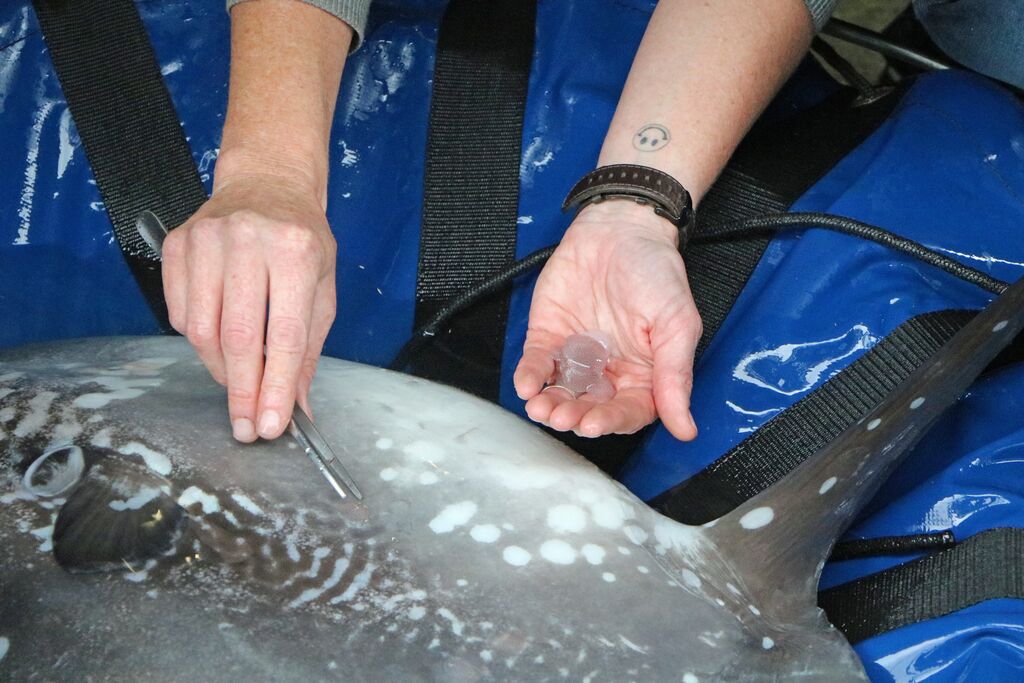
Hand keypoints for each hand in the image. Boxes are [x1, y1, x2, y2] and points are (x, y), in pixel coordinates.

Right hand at [162, 173, 336, 441]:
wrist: (267, 183)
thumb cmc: (301, 240)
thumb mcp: (322, 288)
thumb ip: (309, 348)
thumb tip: (297, 404)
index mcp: (295, 251)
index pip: (284, 334)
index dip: (277, 386)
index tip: (272, 425)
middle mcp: (248, 241)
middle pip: (237, 337)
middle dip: (242, 392)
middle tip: (246, 427)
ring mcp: (207, 239)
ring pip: (201, 330)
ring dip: (219, 370)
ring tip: (237, 383)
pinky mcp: (177, 244)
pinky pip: (178, 313)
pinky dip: (197, 341)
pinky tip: (217, 343)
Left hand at [513, 201, 700, 439]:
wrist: (620, 227)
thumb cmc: (656, 270)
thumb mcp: (677, 323)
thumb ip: (675, 375)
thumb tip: (685, 428)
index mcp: (643, 374)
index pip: (627, 412)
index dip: (611, 421)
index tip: (595, 424)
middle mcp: (609, 370)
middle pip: (590, 407)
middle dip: (575, 416)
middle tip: (564, 417)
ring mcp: (576, 355)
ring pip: (560, 391)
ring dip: (550, 404)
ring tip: (542, 408)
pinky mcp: (548, 335)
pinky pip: (537, 364)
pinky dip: (530, 376)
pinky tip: (527, 385)